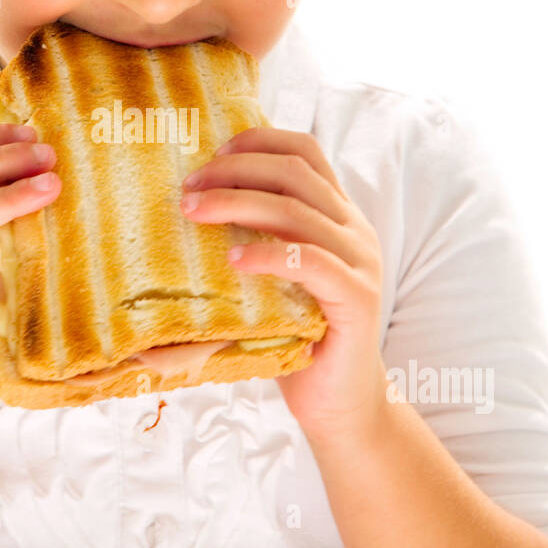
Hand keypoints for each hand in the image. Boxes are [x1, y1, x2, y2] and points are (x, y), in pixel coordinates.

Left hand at [180, 127, 388, 444]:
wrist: (340, 405)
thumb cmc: (295, 340)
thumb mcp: (272, 280)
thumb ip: (254, 241)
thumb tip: (188, 208)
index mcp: (337, 216)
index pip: (305, 153)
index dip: (259, 142)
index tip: (212, 154)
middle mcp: (354, 230)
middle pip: (295, 173)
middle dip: (236, 171)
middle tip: (189, 187)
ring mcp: (359, 263)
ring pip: (298, 212)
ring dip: (239, 204)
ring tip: (193, 212)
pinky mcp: (356, 299)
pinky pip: (311, 263)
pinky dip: (268, 255)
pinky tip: (233, 260)